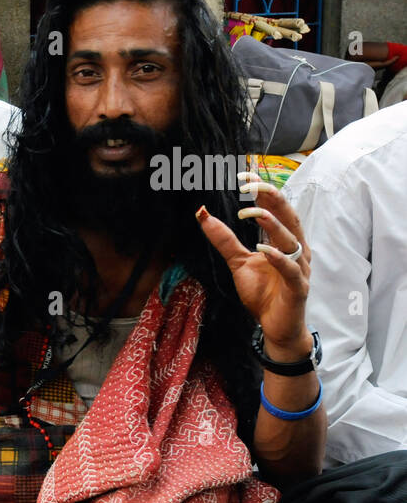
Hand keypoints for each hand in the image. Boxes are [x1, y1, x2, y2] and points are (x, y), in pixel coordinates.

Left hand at [197, 176, 310, 354]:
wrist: (275, 326)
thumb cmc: (262, 292)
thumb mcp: (238, 262)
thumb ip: (224, 239)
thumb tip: (202, 214)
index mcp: (283, 240)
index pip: (276, 209)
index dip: (263, 191)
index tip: (244, 175)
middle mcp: (295, 249)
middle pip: (288, 217)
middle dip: (271, 199)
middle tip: (252, 185)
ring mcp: (299, 268)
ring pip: (291, 240)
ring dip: (274, 225)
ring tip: (256, 213)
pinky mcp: (298, 287)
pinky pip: (290, 270)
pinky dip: (278, 259)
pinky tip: (264, 249)